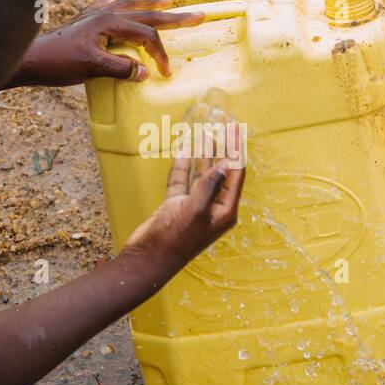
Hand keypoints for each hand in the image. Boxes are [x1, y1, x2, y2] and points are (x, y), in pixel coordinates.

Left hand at [12, 0, 203, 87]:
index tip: (166, 73)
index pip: (147, 36)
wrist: (28, 58)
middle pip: (146, 13)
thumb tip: (145, 73)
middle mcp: (105, 14)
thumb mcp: (91, 68)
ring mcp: (93, 16)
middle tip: (199, 15)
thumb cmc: (58, 62)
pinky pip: (106, 6)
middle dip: (174, 16)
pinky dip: (117, 3)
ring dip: (149, 3)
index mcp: (110, 23)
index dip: (160, 55)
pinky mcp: (83, 21)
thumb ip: (120, 69)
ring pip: (129, 5)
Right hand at [122, 124, 245, 276]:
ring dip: (203, 154)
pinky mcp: (176, 204)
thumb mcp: (195, 211)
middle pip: (221, 171)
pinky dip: (183, 165)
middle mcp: (212, 207)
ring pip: (201, 173)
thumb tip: (225, 164)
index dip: (237, 150)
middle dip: (223, 148)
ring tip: (206, 132)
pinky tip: (184, 149)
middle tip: (224, 126)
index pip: (235, 174)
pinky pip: (182, 180)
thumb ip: (210, 186)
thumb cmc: (175, 239)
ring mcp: (193, 205)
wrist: (147, 258)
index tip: (236, 130)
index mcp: (224, 211)